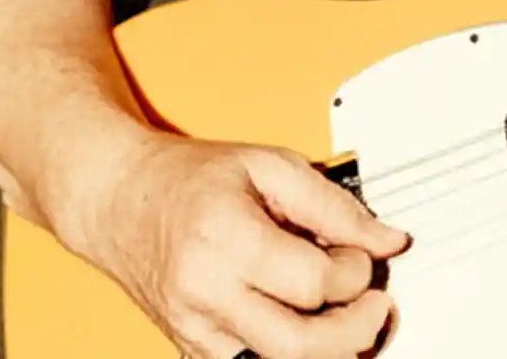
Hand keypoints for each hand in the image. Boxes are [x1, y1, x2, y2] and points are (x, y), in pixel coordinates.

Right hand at [73, 133, 409, 358]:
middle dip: (357, 328)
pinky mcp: (193, 349)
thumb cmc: (190, 179)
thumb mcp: (270, 165)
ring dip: (329, 349)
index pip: (314, 284)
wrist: (119, 198)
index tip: (361, 255)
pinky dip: (294, 354)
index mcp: (226, 239)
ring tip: (343, 316)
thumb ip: (334, 205)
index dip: (356, 273)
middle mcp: (206, 294)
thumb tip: (387, 240)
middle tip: (373, 302)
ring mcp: (196, 330)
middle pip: (301, 345)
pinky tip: (309, 328)